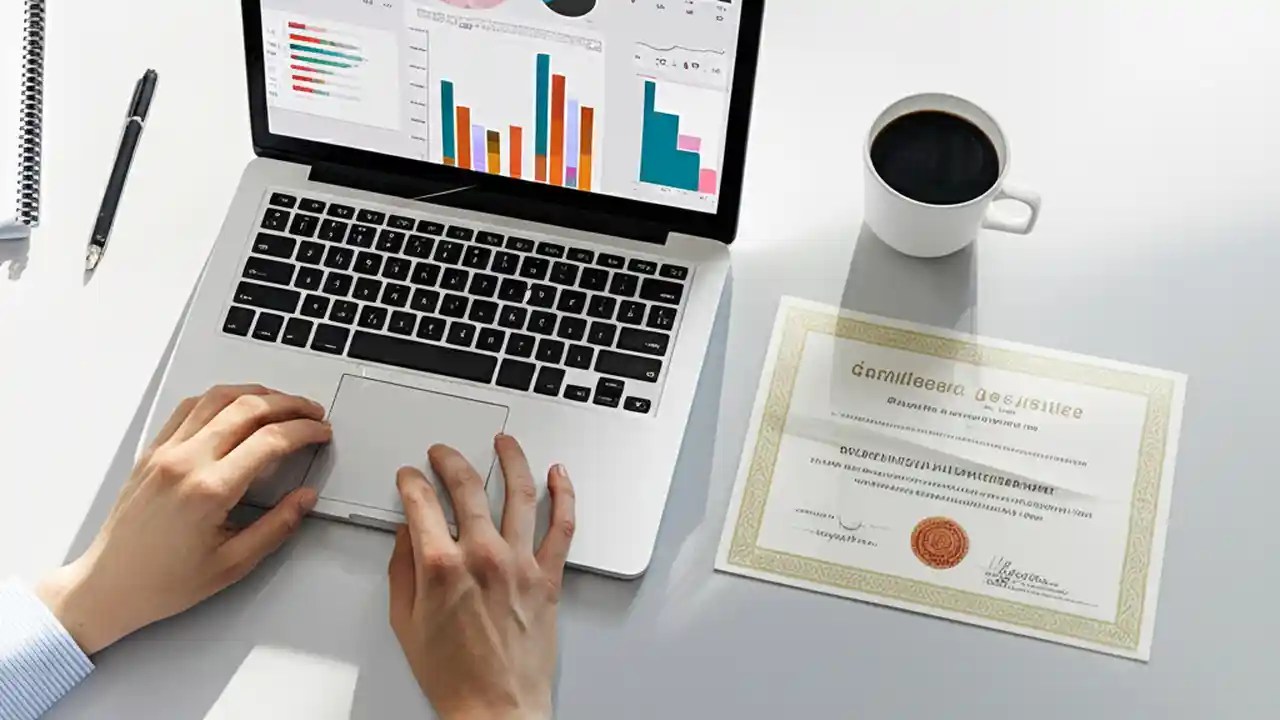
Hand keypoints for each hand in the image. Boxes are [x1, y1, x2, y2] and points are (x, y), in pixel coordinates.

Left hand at [36, 384, 330, 654]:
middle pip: (248, 409)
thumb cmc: (161, 583)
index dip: (304, 431)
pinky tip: (235, 404)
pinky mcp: (152, 452)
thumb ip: (276, 527)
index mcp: (208, 491)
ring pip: (217, 398)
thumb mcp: (232, 565)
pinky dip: (219, 397)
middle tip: (311, 412)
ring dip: (256, 393)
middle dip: (289, 405)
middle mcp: (185, 463)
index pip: (269, 440)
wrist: (107, 587)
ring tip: (281, 402)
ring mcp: (164, 452)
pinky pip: (188, 407)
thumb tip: (304, 499)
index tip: (321, 432)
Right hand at [388, 436, 575, 719]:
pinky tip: (559, 474)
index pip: (421, 503)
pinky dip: (564, 495)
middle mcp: (483, 557)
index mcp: (441, 568)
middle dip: (450, 461)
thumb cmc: (453, 675)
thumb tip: (408, 535)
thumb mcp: (406, 622)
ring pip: (519, 493)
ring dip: (510, 459)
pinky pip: (563, 526)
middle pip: (467, 487)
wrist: (496, 708)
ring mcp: (520, 563)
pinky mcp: (548, 576)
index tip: (409, 477)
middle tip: (443, 453)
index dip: (411, 483)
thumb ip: (404, 570)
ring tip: (504, 442)